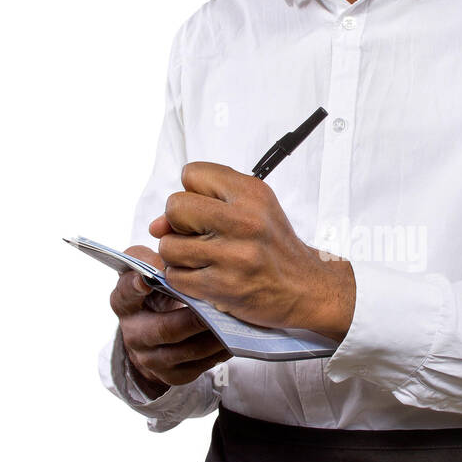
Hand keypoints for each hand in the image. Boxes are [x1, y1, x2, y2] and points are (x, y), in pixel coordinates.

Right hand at [108, 244, 231, 396]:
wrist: (153, 334)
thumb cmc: (155, 294)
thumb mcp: (146, 272)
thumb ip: (150, 259)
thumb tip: (164, 260)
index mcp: (124, 304)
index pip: (125, 295)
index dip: (133, 288)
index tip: (146, 279)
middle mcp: (134, 334)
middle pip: (165, 330)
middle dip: (193, 319)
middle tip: (216, 304)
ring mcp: (153, 359)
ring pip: (190, 350)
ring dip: (214, 335)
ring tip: (235, 320)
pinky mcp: (174, 375)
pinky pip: (202, 365)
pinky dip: (220, 350)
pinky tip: (235, 337)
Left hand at [148, 163, 355, 341]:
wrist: (306, 289)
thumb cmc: (274, 248)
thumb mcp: (255, 208)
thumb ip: (205, 202)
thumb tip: (155, 224)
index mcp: (252, 193)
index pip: (192, 173)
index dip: (192, 192)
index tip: (209, 210)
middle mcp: (244, 221)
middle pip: (175, 207)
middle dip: (179, 224)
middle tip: (202, 236)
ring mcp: (233, 256)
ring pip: (169, 246)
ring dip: (179, 255)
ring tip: (205, 259)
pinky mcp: (223, 287)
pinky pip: (176, 277)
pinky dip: (185, 279)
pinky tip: (207, 277)